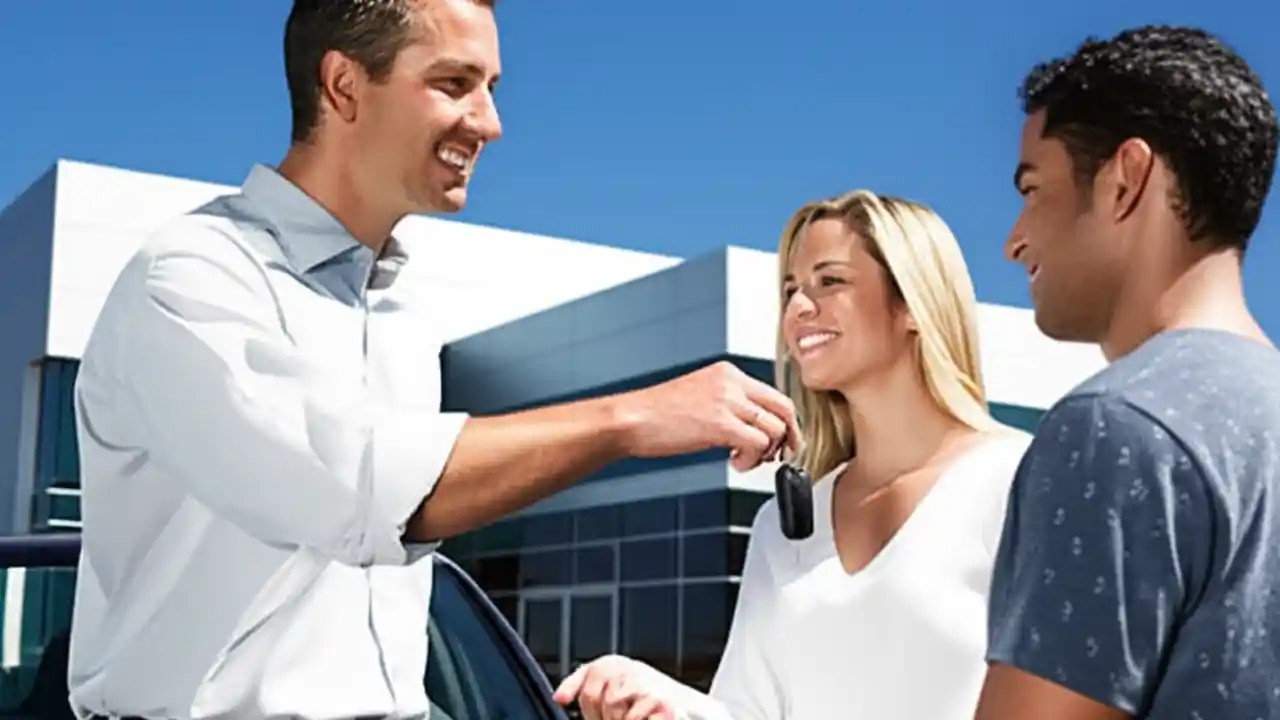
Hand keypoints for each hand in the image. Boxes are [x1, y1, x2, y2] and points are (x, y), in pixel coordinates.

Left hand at [554, 655, 682, 719]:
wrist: (690, 710)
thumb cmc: (645, 702)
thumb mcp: (610, 687)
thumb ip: (582, 686)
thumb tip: (559, 697)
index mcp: (612, 665)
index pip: (588, 692)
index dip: (594, 712)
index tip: (603, 717)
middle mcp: (628, 668)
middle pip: (600, 701)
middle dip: (608, 718)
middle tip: (625, 716)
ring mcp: (645, 684)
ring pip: (615, 710)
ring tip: (638, 716)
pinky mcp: (660, 701)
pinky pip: (633, 719)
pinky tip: (650, 718)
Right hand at [614, 361, 799, 470]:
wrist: (631, 419)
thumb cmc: (657, 414)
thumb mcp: (700, 396)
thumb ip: (728, 404)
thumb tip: (752, 427)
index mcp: (727, 373)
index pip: (774, 394)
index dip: (785, 422)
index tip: (784, 440)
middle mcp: (731, 383)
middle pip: (784, 408)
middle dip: (789, 437)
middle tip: (781, 455)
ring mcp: (727, 402)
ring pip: (774, 429)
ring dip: (766, 452)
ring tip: (744, 460)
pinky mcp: (720, 424)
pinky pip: (758, 444)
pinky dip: (752, 459)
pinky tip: (735, 462)